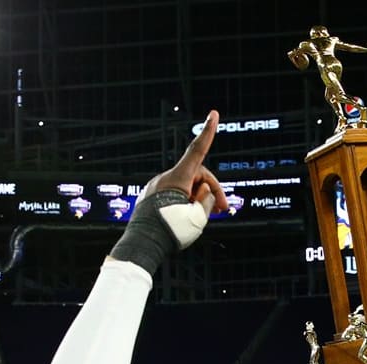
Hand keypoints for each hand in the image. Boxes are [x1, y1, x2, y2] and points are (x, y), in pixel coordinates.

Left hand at [135, 110, 229, 250]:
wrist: (142, 245)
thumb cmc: (170, 232)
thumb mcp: (198, 218)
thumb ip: (207, 200)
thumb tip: (204, 190)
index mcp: (177, 178)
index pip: (197, 150)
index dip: (208, 132)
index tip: (213, 114)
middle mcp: (165, 178)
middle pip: (197, 176)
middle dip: (212, 191)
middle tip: (223, 210)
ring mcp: (157, 187)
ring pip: (186, 186)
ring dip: (199, 199)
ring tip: (202, 218)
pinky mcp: (152, 197)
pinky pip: (174, 193)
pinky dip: (185, 202)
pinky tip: (187, 218)